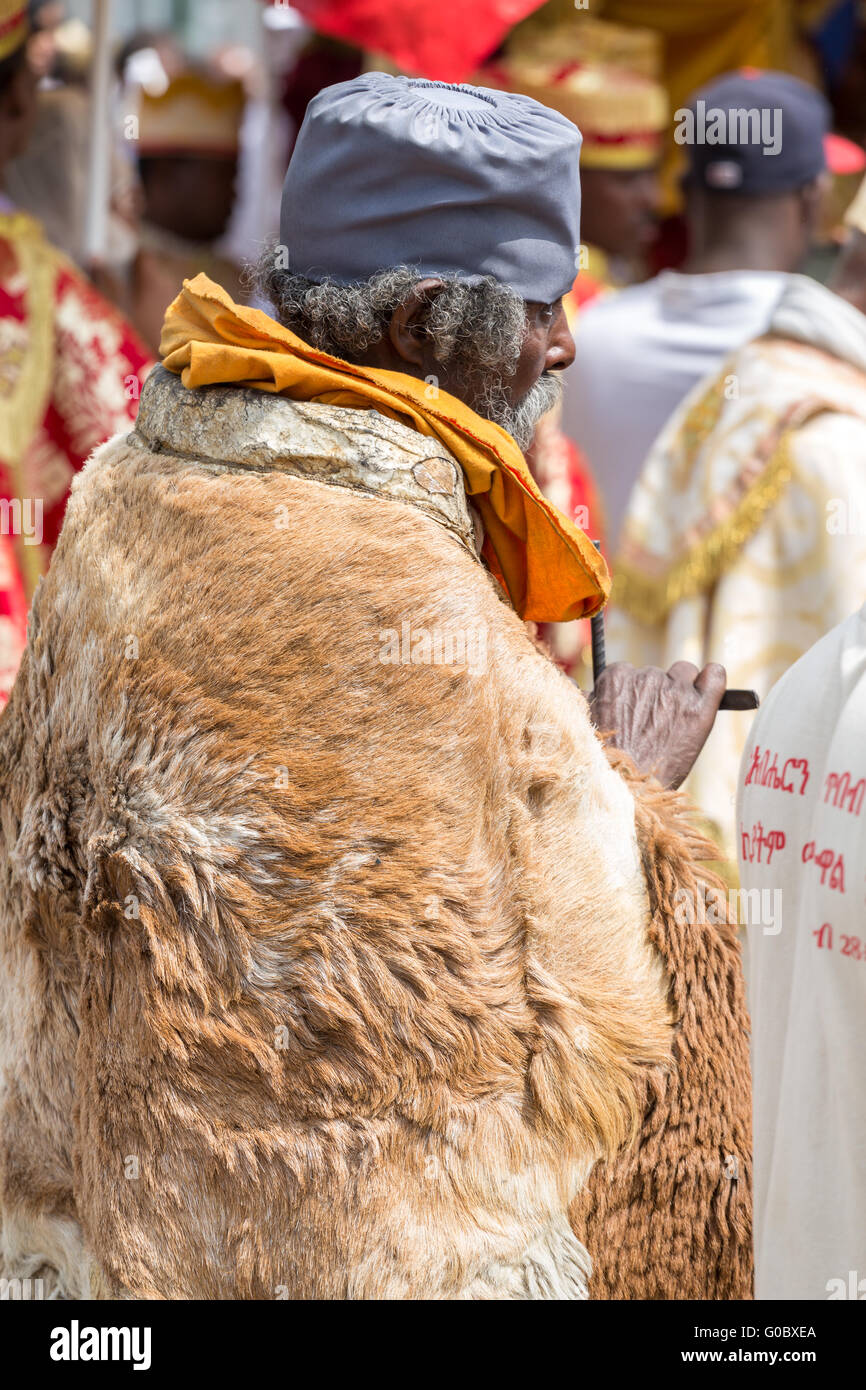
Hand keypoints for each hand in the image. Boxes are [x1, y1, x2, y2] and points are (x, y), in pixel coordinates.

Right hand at [588, 661, 726, 788]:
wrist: (629, 791)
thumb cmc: (605, 762)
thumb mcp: (584, 723)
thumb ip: (584, 699)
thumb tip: (575, 686)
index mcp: (616, 677)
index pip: (628, 672)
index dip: (631, 694)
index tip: (631, 715)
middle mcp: (646, 677)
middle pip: (657, 674)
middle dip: (656, 694)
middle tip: (651, 726)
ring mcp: (675, 690)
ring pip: (685, 673)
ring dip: (681, 690)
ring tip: (674, 722)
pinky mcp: (700, 707)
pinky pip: (715, 675)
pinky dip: (712, 680)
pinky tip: (707, 693)